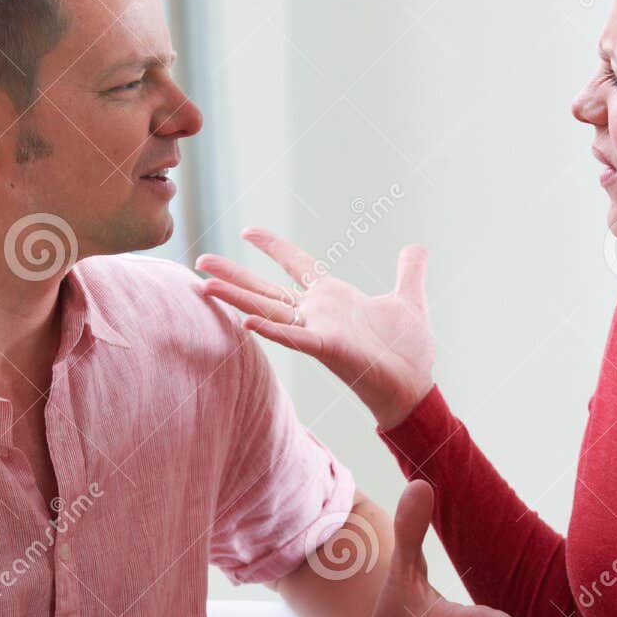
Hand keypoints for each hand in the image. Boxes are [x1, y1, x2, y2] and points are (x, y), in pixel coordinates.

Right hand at [197, 229, 434, 427]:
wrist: (416, 386)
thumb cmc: (409, 350)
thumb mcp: (408, 299)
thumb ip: (409, 271)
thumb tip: (416, 247)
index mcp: (334, 297)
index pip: (296, 264)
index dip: (273, 246)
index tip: (247, 230)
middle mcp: (319, 312)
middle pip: (267, 289)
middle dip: (234, 276)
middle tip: (200, 263)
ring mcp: (320, 330)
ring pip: (270, 310)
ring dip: (237, 299)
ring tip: (205, 286)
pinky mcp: (329, 349)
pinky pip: (295, 338)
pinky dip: (272, 331)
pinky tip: (245, 323)